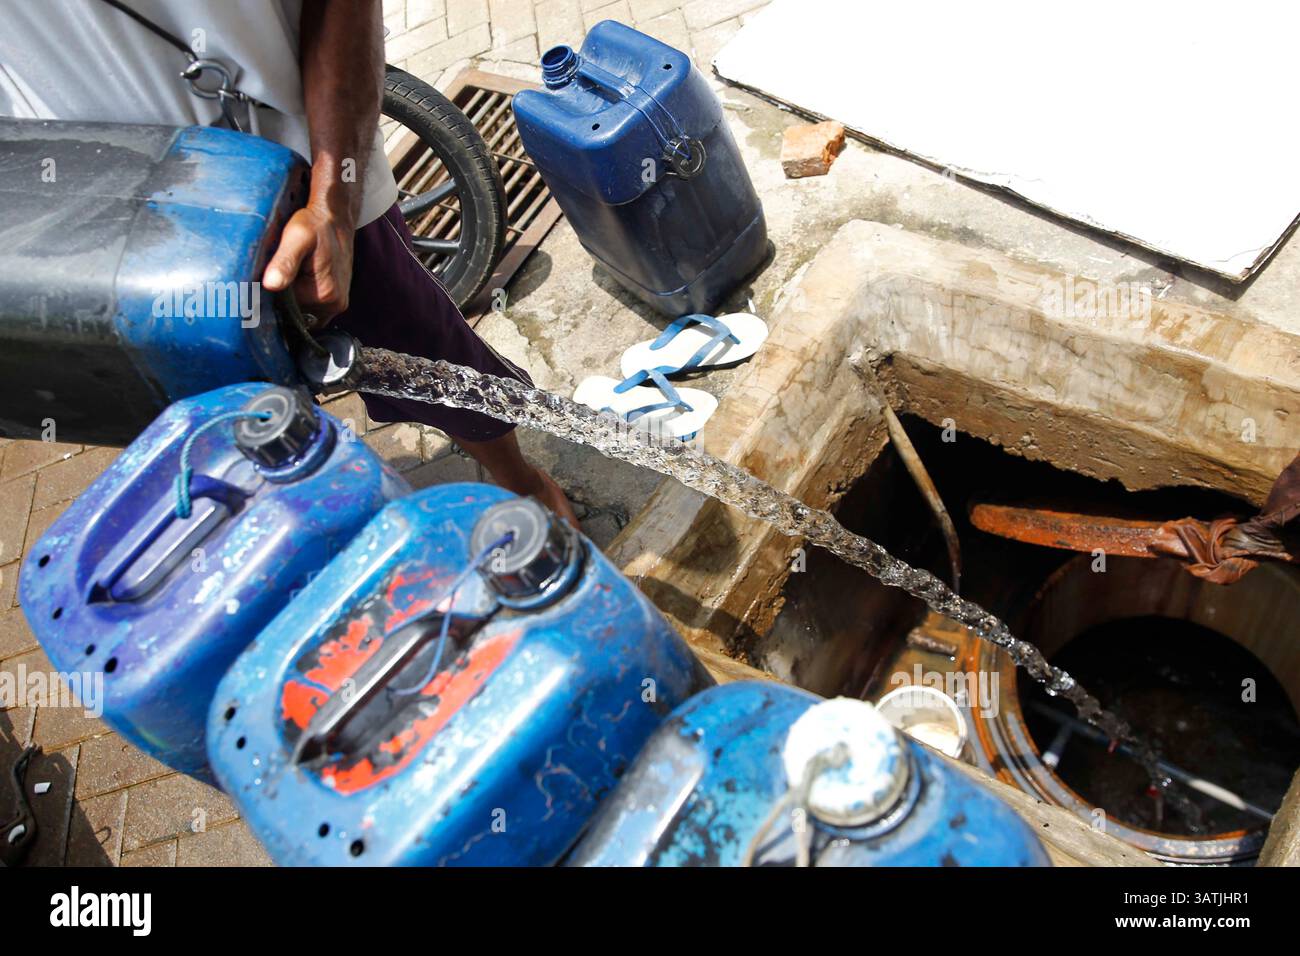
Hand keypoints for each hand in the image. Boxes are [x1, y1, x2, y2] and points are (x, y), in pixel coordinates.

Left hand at [262, 205, 354, 325]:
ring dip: (291, 300)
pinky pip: (313, 309)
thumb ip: (284, 262)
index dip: (271, 295)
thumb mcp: (297, 237)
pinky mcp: (337, 300)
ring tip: (287, 274)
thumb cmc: (315, 224)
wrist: (336, 217)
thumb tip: (270, 285)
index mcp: (325, 295)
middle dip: (282, 299)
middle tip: (275, 273)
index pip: (286, 309)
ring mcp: (337, 304)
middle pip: (296, 315)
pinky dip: (302, 298)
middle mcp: (334, 305)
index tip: (265, 276)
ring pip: (304, 313)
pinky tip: (297, 279)